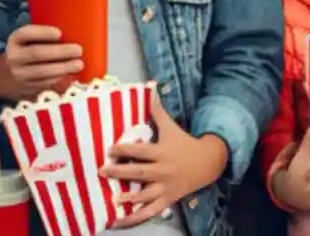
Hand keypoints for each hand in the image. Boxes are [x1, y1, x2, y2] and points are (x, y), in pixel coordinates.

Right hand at [0, 25, 81, 101]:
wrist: (12, 73)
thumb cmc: (32, 49)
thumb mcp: (32, 39)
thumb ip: (47, 35)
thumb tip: (76, 31)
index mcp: (16, 39)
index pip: (26, 33)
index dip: (42, 33)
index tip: (60, 33)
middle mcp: (14, 56)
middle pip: (36, 53)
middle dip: (60, 52)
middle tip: (78, 50)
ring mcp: (19, 74)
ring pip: (41, 71)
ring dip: (63, 68)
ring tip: (79, 64)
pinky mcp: (27, 87)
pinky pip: (44, 83)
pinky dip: (59, 77)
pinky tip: (70, 72)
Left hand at [101, 89, 228, 227]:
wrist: (207, 163)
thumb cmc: (183, 143)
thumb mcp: (171, 127)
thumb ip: (157, 111)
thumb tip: (149, 89)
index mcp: (163, 152)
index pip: (141, 151)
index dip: (125, 150)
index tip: (109, 150)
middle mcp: (163, 171)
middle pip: (140, 172)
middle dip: (121, 172)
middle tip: (103, 171)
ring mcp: (166, 187)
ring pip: (146, 195)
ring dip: (130, 197)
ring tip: (113, 199)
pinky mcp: (167, 200)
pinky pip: (150, 211)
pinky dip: (136, 217)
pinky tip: (120, 220)